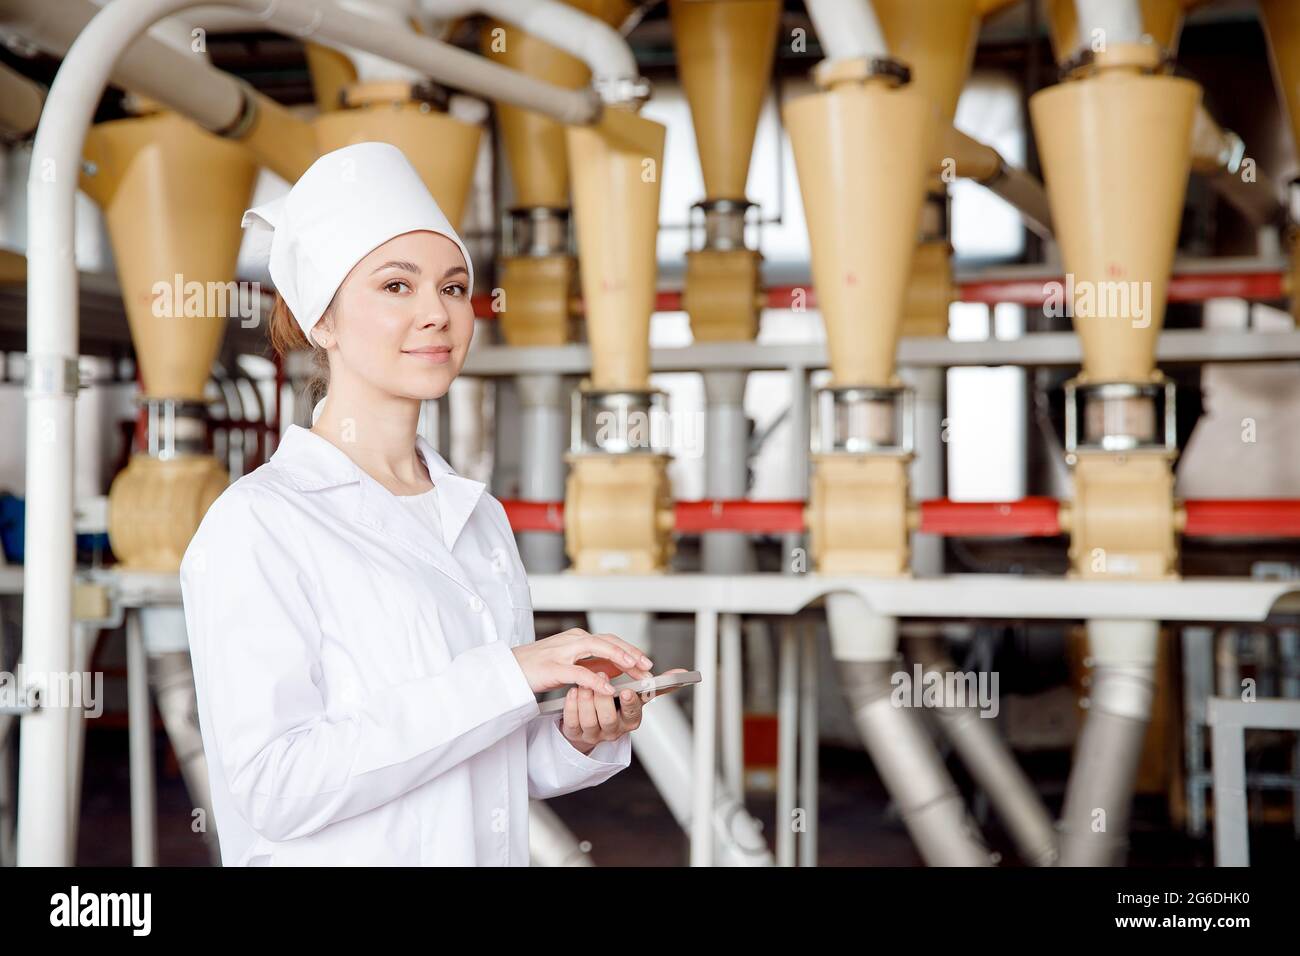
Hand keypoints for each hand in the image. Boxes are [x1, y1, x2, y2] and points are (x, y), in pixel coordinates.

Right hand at [510, 627, 652, 697]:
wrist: (507, 671)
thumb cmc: (536, 668)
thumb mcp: (568, 663)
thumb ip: (591, 663)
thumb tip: (616, 668)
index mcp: (577, 638)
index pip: (611, 640)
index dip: (631, 651)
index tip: (647, 664)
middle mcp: (572, 640)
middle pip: (608, 641)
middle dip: (631, 653)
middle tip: (648, 667)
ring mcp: (562, 652)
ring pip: (596, 648)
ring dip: (618, 657)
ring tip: (634, 668)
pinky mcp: (552, 667)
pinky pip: (578, 672)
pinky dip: (596, 679)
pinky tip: (608, 687)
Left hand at [560, 667, 690, 754]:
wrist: (592, 723)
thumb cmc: (616, 705)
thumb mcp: (636, 695)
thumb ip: (657, 685)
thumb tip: (682, 673)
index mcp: (630, 720)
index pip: (633, 714)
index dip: (630, 703)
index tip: (628, 690)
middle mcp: (613, 730)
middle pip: (609, 718)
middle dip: (604, 697)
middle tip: (601, 675)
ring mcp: (593, 734)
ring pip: (589, 720)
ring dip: (586, 699)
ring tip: (584, 682)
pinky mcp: (575, 734)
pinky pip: (571, 722)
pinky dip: (572, 705)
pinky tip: (572, 692)